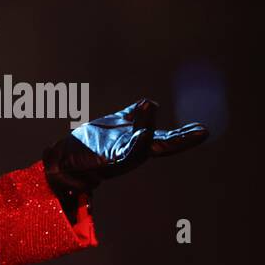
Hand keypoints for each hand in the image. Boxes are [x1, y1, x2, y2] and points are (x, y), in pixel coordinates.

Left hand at [42, 98, 208, 196]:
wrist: (60, 161)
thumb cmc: (89, 146)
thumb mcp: (115, 126)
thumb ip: (133, 115)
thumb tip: (150, 103)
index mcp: (136, 145)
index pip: (165, 140)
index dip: (184, 136)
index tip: (204, 131)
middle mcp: (131, 154)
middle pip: (160, 147)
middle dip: (181, 140)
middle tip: (202, 132)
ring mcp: (119, 158)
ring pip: (140, 148)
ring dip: (149, 129)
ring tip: (154, 109)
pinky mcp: (104, 161)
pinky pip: (121, 152)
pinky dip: (133, 144)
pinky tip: (143, 133)